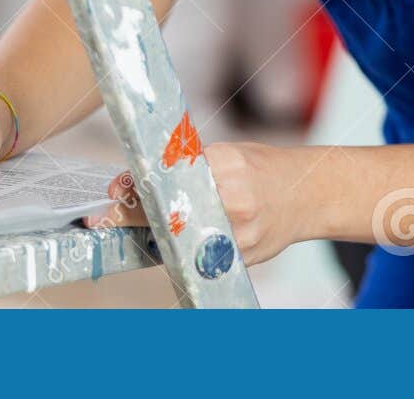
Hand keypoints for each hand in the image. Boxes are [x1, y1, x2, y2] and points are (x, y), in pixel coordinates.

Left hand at [83, 141, 308, 265]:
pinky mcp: (241, 257)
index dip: (139, 186)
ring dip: (154, 233)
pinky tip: (169, 243)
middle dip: (135, 213)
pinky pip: (198, 256)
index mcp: (227, 164)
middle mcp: (233, 199)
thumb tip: (138, 180)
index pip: (173, 175)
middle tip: (106, 215)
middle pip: (170, 211)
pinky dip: (179, 249)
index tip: (115, 189)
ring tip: (135, 226)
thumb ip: (192, 167)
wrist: (307, 194)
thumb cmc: (265, 169)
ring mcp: (238, 233)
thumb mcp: (230, 154)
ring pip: (180, 239)